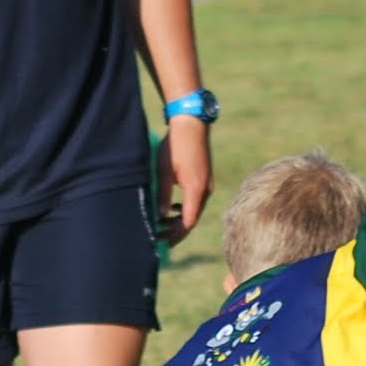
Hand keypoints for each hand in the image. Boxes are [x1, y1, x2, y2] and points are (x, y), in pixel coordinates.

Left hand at [155, 116, 212, 245]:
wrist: (191, 124)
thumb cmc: (175, 146)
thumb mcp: (163, 172)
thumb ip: (163, 195)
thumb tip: (162, 216)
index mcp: (195, 190)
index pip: (188, 222)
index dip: (175, 235)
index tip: (161, 241)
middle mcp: (205, 189)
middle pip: (192, 219)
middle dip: (176, 230)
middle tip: (158, 237)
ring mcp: (207, 184)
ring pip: (194, 210)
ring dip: (180, 219)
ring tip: (162, 224)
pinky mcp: (205, 178)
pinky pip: (196, 200)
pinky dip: (185, 208)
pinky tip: (173, 209)